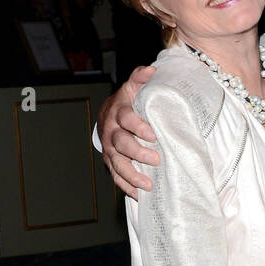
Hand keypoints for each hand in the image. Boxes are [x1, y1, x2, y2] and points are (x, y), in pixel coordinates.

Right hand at [97, 65, 157, 199]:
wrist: (108, 115)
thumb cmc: (128, 102)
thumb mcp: (133, 87)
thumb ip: (141, 77)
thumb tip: (153, 70)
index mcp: (118, 112)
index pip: (126, 118)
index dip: (138, 126)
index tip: (153, 134)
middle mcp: (111, 132)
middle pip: (121, 144)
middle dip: (137, 153)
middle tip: (155, 160)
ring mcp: (110, 149)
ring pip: (117, 164)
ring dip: (132, 175)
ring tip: (148, 185)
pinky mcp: (111, 162)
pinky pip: (116, 176)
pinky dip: (127, 187)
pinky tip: (139, 195)